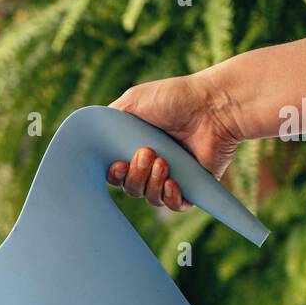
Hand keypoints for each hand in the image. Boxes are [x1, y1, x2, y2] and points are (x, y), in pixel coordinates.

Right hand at [106, 72, 240, 211]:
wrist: (213, 105)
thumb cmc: (175, 98)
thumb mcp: (132, 101)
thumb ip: (108, 121)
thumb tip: (92, 139)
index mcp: (136, 146)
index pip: (116, 173)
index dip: (114, 175)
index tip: (118, 165)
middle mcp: (153, 163)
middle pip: (131, 188)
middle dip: (134, 176)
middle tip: (147, 153)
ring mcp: (174, 175)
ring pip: (150, 198)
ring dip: (151, 184)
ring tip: (163, 162)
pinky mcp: (194, 186)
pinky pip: (175, 206)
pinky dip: (171, 198)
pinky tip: (173, 183)